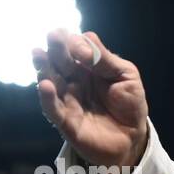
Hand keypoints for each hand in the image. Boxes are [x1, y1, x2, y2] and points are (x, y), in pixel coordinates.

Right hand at [33, 29, 148, 167]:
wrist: (133, 137)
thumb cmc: (129, 104)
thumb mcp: (126, 76)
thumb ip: (106, 59)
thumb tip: (86, 37)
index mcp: (87, 67)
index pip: (75, 50)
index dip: (73, 42)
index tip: (72, 37)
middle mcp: (72, 81)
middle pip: (60, 62)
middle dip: (56, 49)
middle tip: (52, 35)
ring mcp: (67, 100)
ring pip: (51, 82)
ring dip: (43, 68)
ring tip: (39, 53)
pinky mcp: (66, 122)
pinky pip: (53, 110)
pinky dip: (48, 98)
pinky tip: (45, 85)